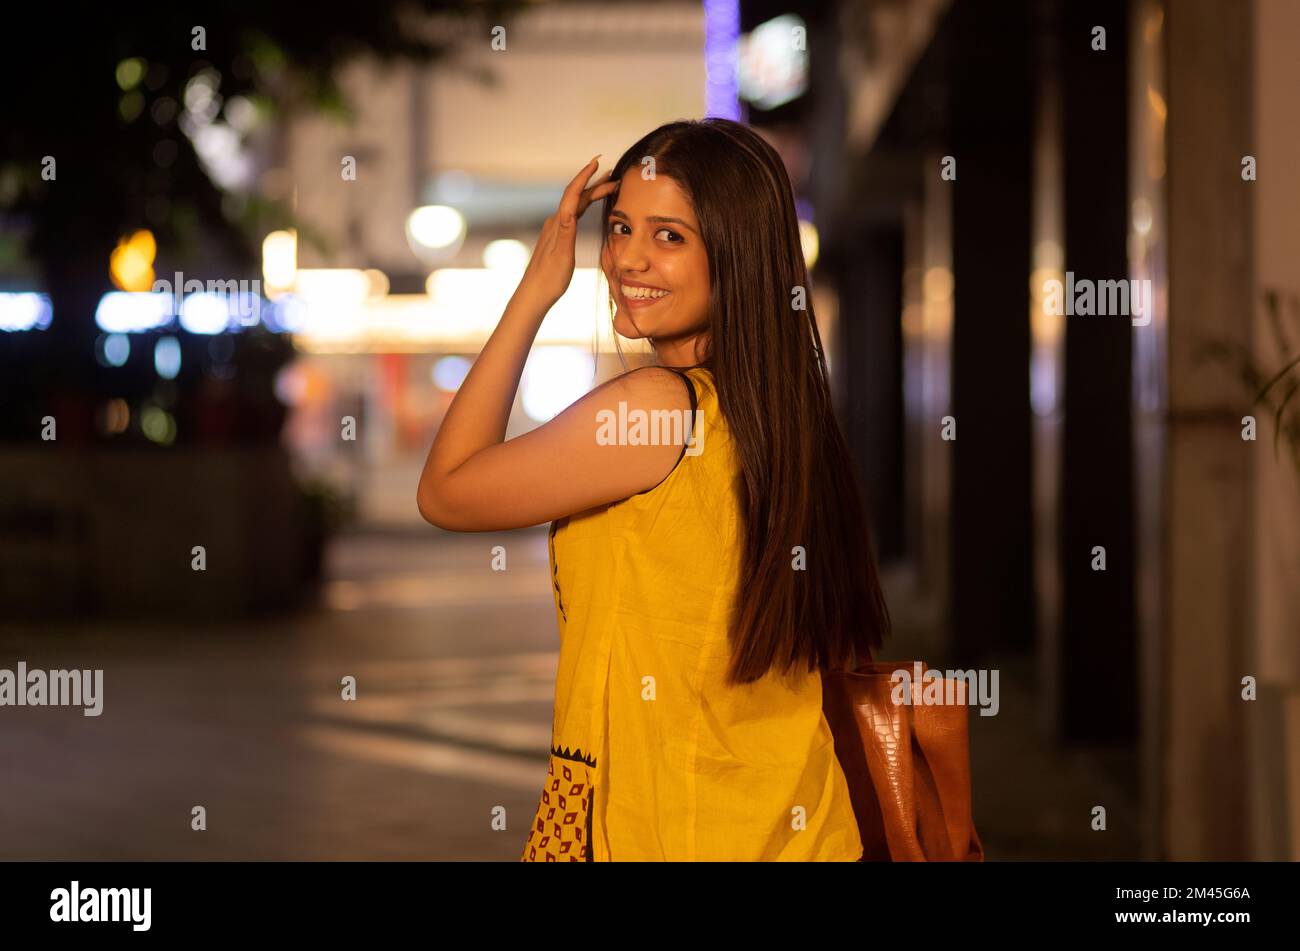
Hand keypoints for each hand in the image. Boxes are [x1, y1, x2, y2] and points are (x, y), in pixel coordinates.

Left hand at [515, 156, 618, 307]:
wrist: (534, 294)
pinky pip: (573, 214)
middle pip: (576, 196)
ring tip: (607, 186)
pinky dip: (585, 206)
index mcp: (558, 223)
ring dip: (591, 193)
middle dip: (594, 183)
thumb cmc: (550, 278)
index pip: (573, 193)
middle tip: (614, 175)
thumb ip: (566, 231)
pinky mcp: (557, 237)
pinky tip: (588, 208)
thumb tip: (568, 210)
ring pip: (575, 205)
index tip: (597, 161)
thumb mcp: (562, 256)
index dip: (585, 176)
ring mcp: (555, 229)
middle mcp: (555, 222)